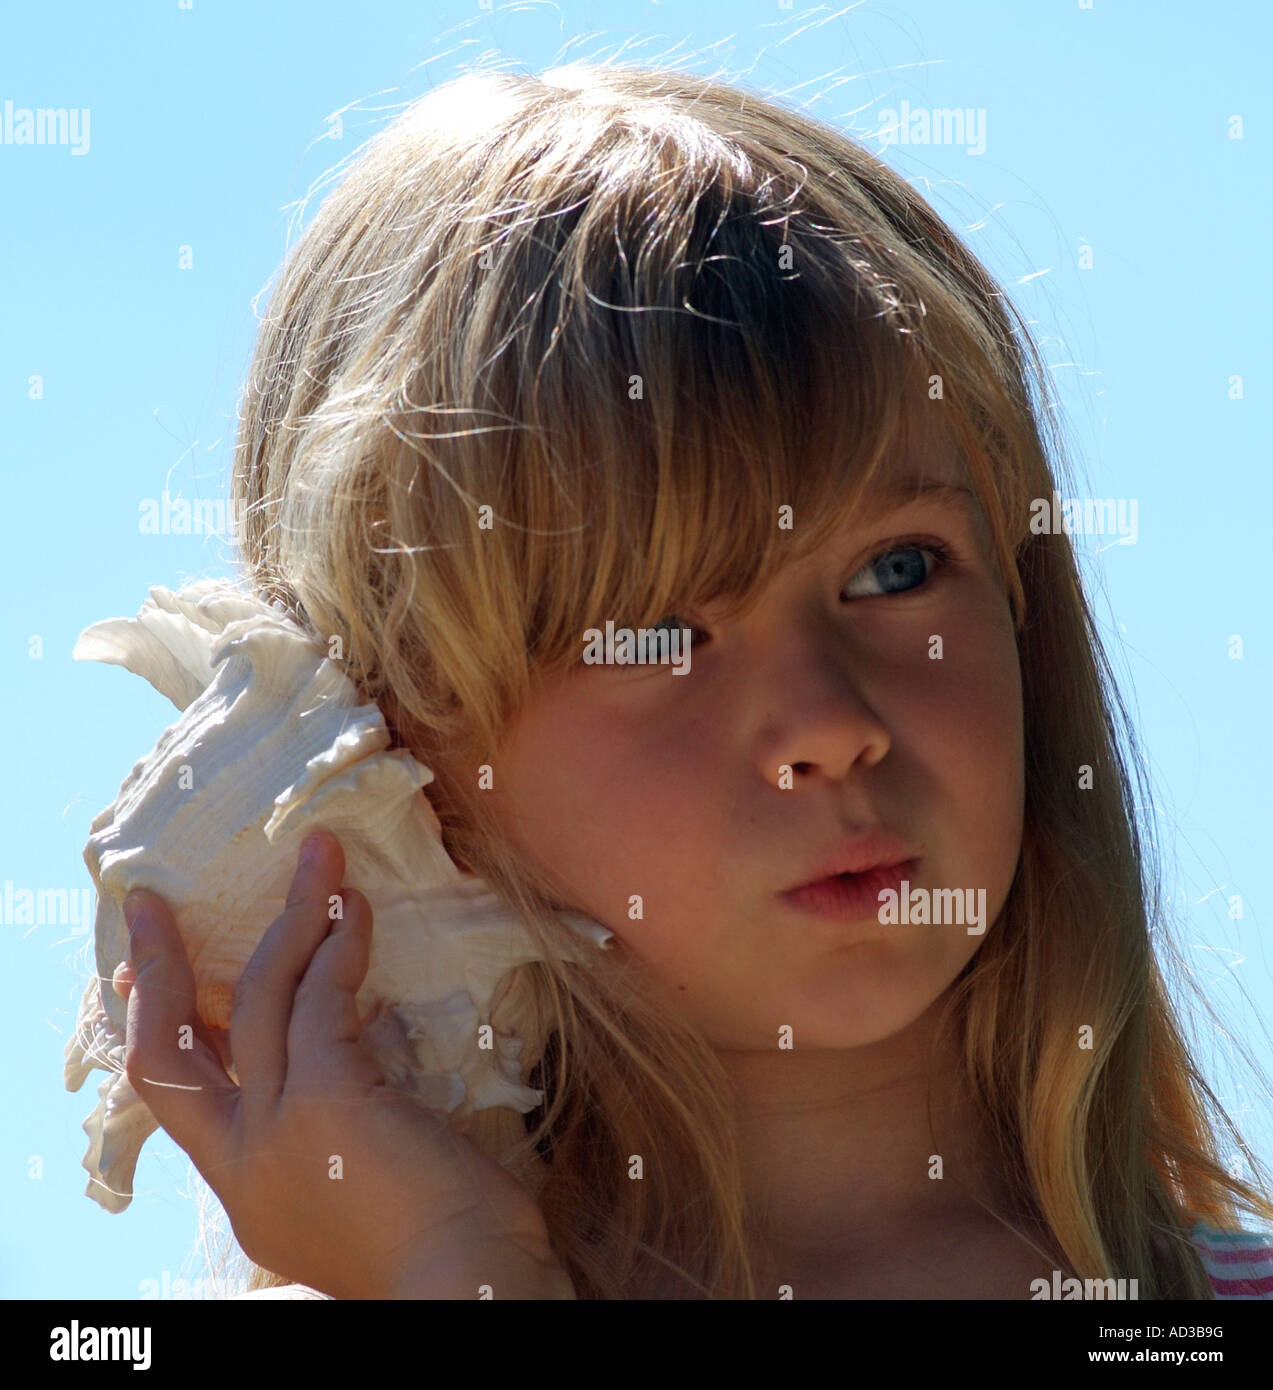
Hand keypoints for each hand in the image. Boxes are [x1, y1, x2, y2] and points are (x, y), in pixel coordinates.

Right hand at [115, 830, 574, 1299]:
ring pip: (255, 1001)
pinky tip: (355, 906)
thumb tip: (351, 1041)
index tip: (167, 980)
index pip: (188, 1099)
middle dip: (154, 973)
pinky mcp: (323, 1098)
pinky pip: (321, 996)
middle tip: (150, 906)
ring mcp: (274, 1131)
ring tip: (319, 859)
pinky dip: (337, 942)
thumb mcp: (361, 1191)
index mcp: (249, 1192)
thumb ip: (336, 1129)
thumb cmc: (445, 1245)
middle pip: (168, 1052)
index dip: (177, 1029)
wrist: (468, 1290)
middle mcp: (243, 1168)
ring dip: (289, 920)